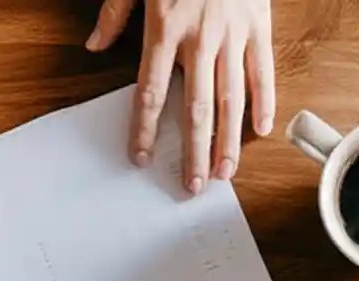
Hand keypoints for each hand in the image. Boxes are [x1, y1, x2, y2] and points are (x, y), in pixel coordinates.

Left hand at [86, 0, 275, 193]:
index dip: (145, 128)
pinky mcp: (260, 26)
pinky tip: (260, 131)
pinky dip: (264, 103)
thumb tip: (94, 46)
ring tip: (224, 173)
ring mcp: (233, 34)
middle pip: (195, 108)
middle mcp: (200, 37)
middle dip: (193, 151)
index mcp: (164, 27)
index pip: (150, 91)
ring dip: (228, 141)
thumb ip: (114, 13)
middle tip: (192, 185)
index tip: (141, 157)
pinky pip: (264, 72)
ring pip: (231, 98)